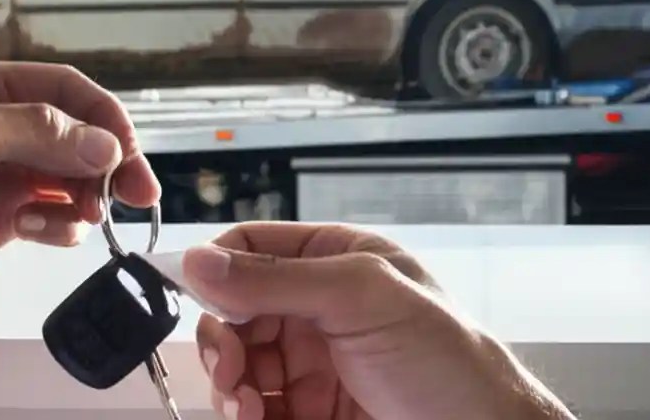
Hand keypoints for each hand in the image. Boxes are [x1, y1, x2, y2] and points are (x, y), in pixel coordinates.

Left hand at [0, 62, 159, 366]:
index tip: (129, 153)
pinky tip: (38, 231)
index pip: (65, 89)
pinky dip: (62, 226)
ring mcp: (2, 175)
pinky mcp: (3, 219)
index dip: (104, 117)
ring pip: (74, 178)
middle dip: (109, 162)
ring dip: (87, 197)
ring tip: (79, 216)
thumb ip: (35, 131)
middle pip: (79, 134)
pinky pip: (57, 216)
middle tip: (136, 194)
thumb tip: (104, 145)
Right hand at [182, 223, 574, 419]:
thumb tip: (200, 261)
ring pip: (236, 364)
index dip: (219, 269)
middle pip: (232, 311)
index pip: (251, 246)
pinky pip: (253, 407)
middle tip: (229, 368)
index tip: (206, 298)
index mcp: (334, 260)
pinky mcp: (309, 412)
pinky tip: (255, 418)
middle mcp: (317, 308)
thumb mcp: (362, 298)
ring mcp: (311, 363)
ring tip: (245, 404)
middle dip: (220, 338)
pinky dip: (243, 413)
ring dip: (228, 383)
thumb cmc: (449, 361)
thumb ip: (277, 278)